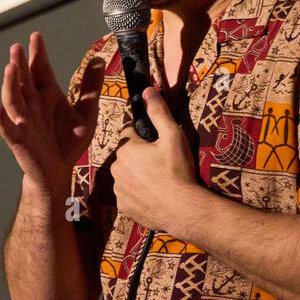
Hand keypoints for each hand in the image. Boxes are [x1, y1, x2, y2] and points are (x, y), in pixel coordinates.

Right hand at [0, 31, 105, 193]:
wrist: (60, 170)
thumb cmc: (68, 141)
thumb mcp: (86, 112)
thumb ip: (91, 87)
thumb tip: (99, 60)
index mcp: (48, 94)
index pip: (40, 69)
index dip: (37, 53)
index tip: (36, 37)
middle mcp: (33, 104)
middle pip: (23, 80)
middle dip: (19, 63)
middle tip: (17, 48)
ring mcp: (23, 120)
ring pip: (13, 99)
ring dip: (10, 84)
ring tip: (10, 69)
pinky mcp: (18, 139)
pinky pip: (7, 128)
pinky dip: (1, 119)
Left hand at [109, 85, 198, 232]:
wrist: (183, 209)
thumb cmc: (178, 170)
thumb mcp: (172, 136)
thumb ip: (158, 112)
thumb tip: (147, 90)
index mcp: (126, 149)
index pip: (129, 134)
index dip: (145, 138)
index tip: (158, 146)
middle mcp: (116, 168)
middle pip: (127, 156)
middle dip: (140, 157)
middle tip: (161, 165)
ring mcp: (118, 189)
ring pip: (126, 175)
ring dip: (137, 176)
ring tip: (159, 182)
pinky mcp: (123, 207)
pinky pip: (128, 195)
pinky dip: (137, 194)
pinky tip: (153, 196)